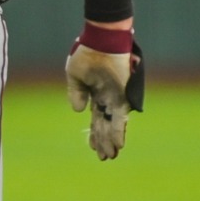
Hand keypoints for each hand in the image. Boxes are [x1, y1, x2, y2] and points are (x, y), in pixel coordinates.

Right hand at [64, 20, 140, 160]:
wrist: (102, 42)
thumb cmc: (88, 54)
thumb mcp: (75, 76)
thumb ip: (76, 93)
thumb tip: (78, 111)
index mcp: (96, 94)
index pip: (96, 119)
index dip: (94, 134)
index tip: (94, 148)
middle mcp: (108, 99)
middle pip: (105, 125)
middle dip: (104, 142)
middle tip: (105, 158)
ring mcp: (116, 98)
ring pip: (113, 125)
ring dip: (111, 141)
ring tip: (111, 156)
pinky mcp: (123, 97)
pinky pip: (121, 118)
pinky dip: (119, 131)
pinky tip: (118, 144)